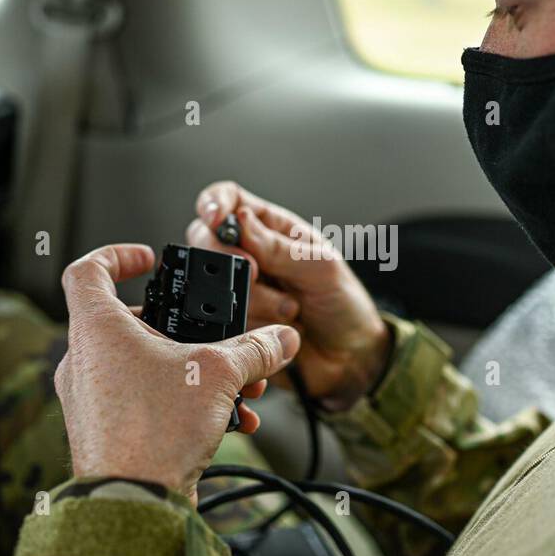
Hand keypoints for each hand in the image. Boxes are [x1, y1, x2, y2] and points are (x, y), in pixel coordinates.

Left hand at [55, 243, 300, 502]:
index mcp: (96, 330)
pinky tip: (231, 421)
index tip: (148, 259)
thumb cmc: (155, 430)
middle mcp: (84, 362)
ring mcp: (91, 400)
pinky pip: (148, 401)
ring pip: (146, 366)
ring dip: (195, 371)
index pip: (87, 270)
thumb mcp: (218, 374)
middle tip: (218, 337)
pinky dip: (185, 403)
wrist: (134, 503)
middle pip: (131, 322)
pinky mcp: (107, 432)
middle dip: (186, 330)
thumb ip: (254, 349)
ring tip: (240, 386)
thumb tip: (283, 338)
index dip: (117, 255)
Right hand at [186, 182, 390, 409]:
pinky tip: (281, 328)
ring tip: (290, 309)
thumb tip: (240, 221)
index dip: (213, 203)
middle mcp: (249, 255)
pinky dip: (253, 325)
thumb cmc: (342, 302)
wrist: (349, 356)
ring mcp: (240, 289)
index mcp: (271, 228)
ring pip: (212, 284)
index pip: (228, 200)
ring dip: (254, 301)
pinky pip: (222, 319)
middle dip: (228, 258)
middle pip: (205, 240)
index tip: (214, 219)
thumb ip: (278, 247)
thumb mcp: (320, 266)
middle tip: (256, 273)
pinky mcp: (235, 322)